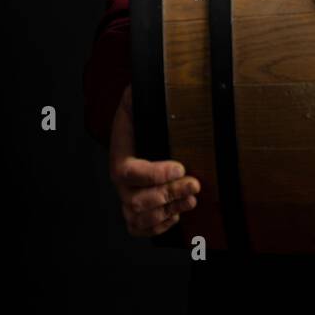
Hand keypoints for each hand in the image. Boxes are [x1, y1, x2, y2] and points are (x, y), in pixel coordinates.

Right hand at [108, 84, 199, 235]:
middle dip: (168, 194)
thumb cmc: (143, 118)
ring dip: (168, 211)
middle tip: (195, 184)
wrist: (143, 133)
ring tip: (191, 199)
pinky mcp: (140, 211)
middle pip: (136, 200)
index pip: (128, 172)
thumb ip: (138, 94)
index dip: (153, 174)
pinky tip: (177, 213)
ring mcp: (129, 198)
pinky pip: (141, 229)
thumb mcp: (138, 101)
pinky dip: (159, 227)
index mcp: (120, 156)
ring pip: (139, 217)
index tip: (179, 167)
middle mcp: (121, 183)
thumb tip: (140, 85)